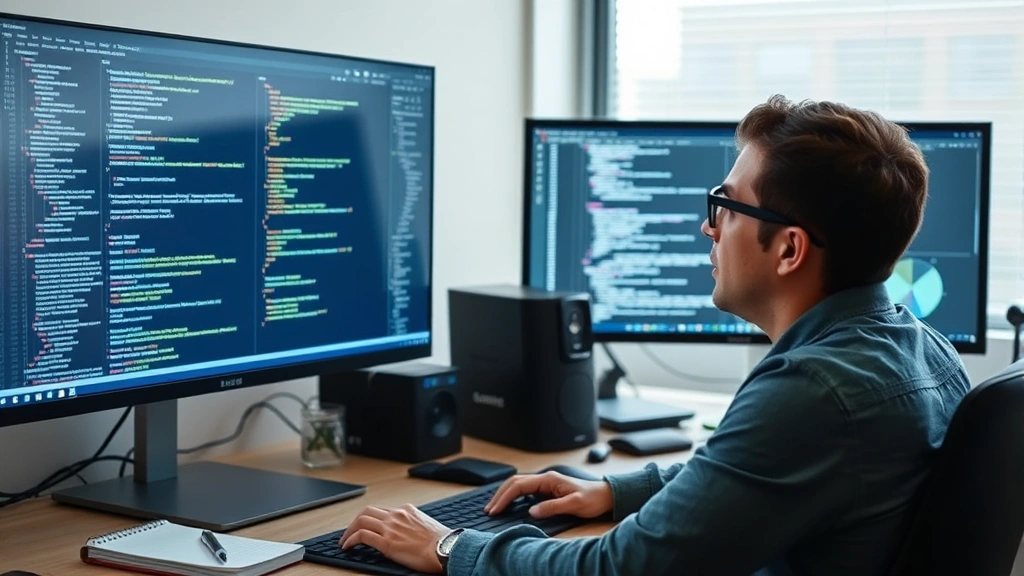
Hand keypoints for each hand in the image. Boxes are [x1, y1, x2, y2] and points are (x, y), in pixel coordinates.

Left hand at [338, 504, 448, 573]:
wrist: (446, 548)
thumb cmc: (441, 542)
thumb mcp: (425, 525)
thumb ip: (411, 524)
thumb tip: (404, 533)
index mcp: (406, 510)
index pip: (381, 510)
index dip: (369, 518)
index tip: (364, 526)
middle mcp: (396, 515)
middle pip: (367, 511)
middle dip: (355, 521)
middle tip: (349, 532)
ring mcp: (390, 527)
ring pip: (361, 521)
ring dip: (349, 530)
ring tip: (344, 541)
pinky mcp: (386, 542)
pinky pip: (361, 536)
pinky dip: (350, 539)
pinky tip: (347, 546)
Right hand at [485, 470, 612, 518]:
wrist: (605, 496)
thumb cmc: (592, 499)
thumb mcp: (573, 504)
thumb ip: (552, 507)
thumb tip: (531, 511)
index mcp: (549, 479)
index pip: (519, 485)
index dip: (505, 497)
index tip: (496, 509)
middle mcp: (545, 479)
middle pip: (514, 482)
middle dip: (500, 495)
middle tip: (489, 509)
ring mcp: (545, 483)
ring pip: (518, 485)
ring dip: (504, 494)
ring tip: (494, 506)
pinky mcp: (547, 489)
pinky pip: (525, 490)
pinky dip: (513, 496)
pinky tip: (509, 504)